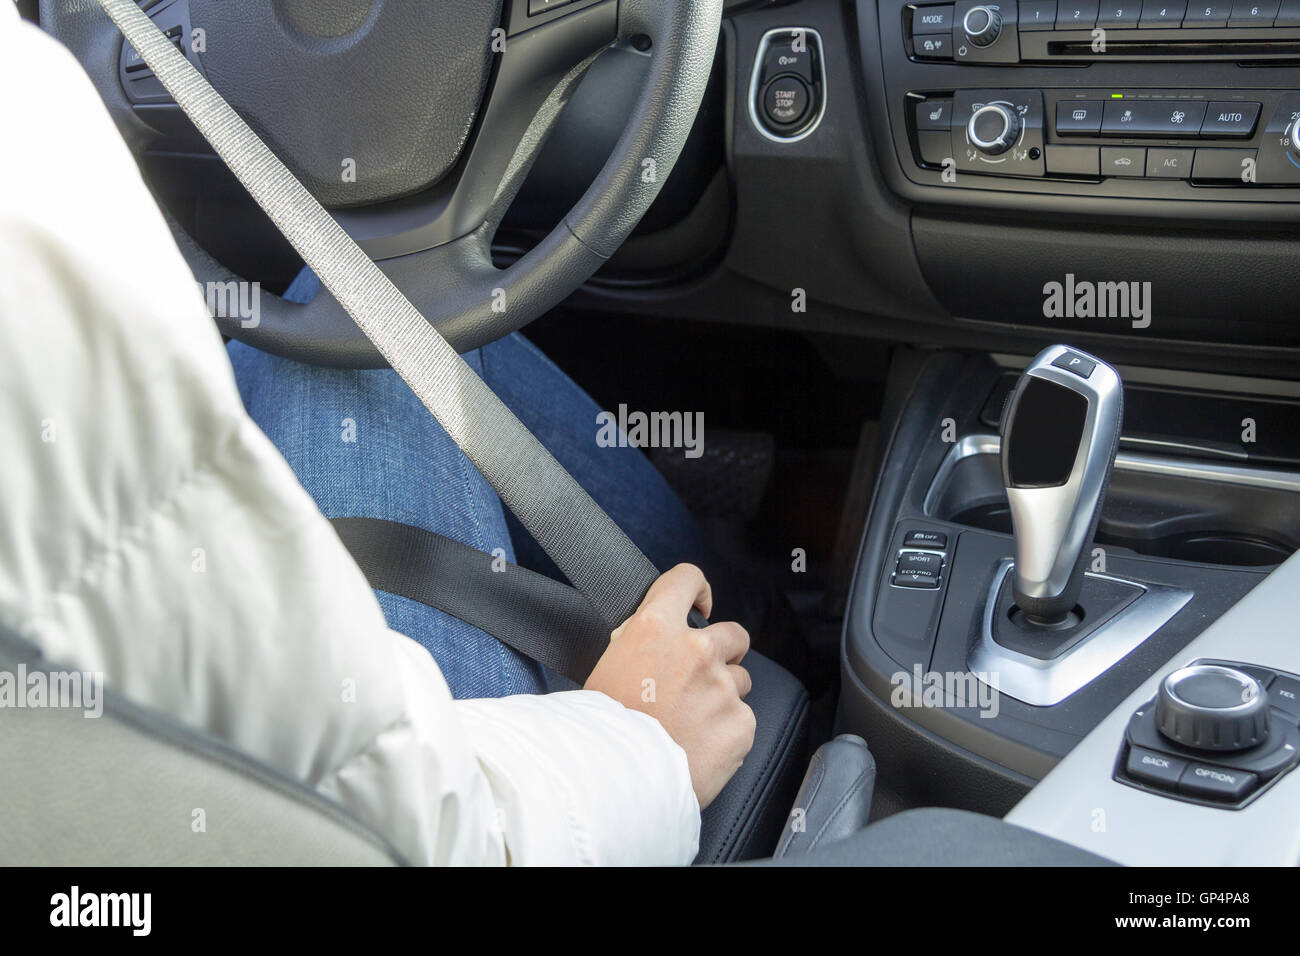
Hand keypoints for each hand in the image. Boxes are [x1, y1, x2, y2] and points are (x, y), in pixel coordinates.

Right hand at [585, 563, 755, 808]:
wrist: (614, 782)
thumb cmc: (600, 729)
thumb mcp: (609, 666)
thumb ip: (642, 644)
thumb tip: (656, 638)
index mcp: (654, 628)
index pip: (687, 578)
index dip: (698, 589)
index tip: (701, 605)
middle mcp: (695, 650)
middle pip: (733, 633)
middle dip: (724, 652)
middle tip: (701, 678)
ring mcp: (722, 686)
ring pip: (740, 681)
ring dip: (723, 696)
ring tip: (693, 723)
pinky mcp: (741, 723)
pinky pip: (743, 720)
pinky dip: (727, 733)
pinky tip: (700, 747)